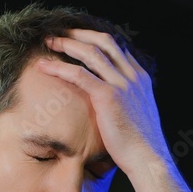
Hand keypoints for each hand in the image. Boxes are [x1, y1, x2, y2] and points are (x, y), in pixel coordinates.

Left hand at [38, 30, 192, 191]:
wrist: (148, 159)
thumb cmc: (140, 145)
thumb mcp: (136, 116)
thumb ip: (126, 102)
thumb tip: (113, 106)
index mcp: (140, 79)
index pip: (118, 47)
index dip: (95, 39)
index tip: (77, 38)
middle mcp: (132, 76)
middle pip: (104, 41)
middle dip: (80, 33)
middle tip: (60, 32)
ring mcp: (122, 85)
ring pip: (91, 52)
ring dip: (67, 44)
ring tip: (49, 42)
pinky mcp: (109, 96)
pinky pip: (79, 74)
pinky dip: (59, 67)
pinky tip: (44, 66)